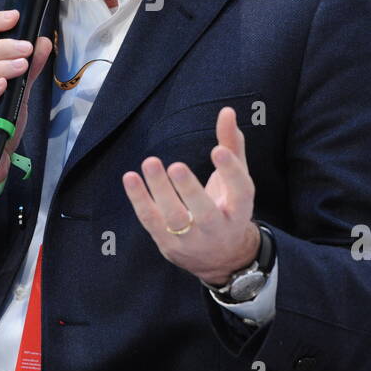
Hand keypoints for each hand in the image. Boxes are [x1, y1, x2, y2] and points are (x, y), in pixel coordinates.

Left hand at [122, 106, 260, 286]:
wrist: (221, 259)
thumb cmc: (229, 208)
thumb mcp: (236, 180)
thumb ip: (232, 145)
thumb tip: (227, 111)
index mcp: (240, 211)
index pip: (240, 193)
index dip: (231, 172)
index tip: (218, 151)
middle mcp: (217, 229)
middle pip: (205, 213)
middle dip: (190, 190)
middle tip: (176, 165)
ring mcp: (191, 240)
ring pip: (175, 218)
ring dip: (160, 192)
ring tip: (150, 162)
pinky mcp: (168, 244)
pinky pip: (151, 221)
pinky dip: (139, 200)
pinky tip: (130, 177)